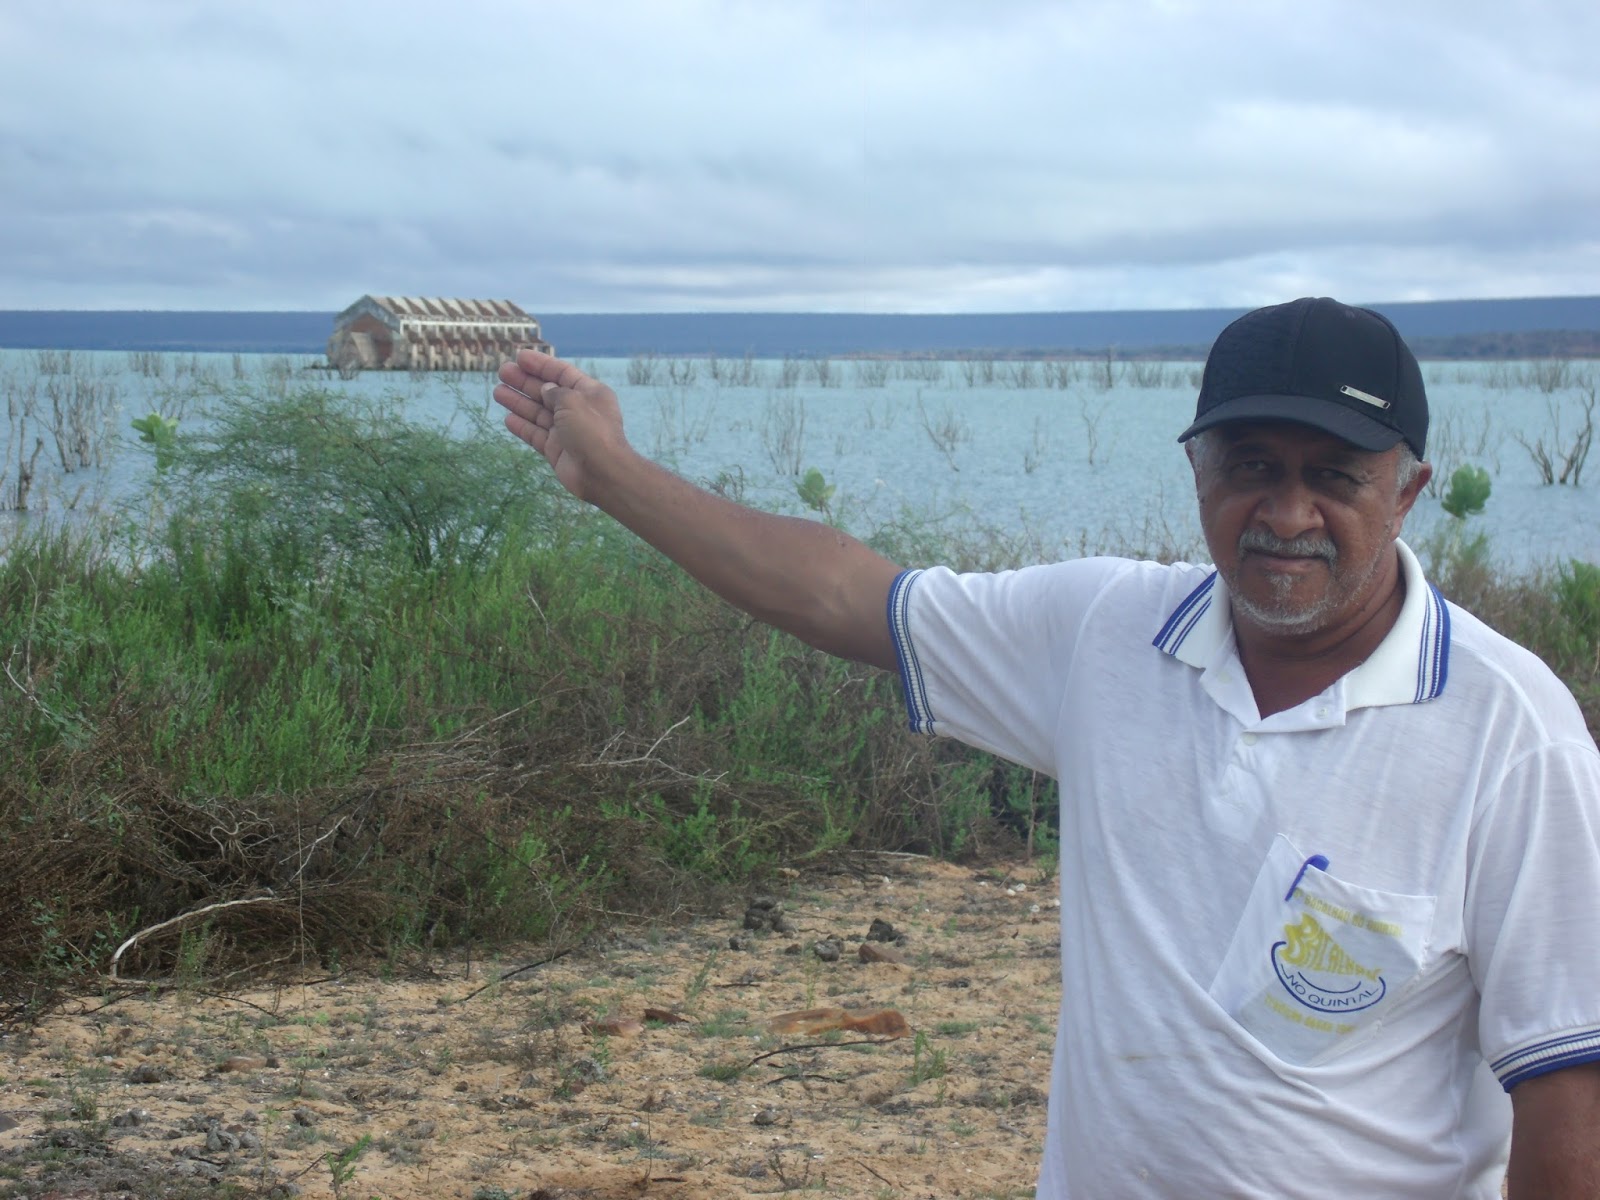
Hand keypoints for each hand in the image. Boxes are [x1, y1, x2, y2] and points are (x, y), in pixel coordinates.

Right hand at [493, 350, 627, 502]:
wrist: (602, 473)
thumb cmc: (591, 431)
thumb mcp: (573, 401)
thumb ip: (555, 392)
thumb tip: (545, 390)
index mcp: (590, 393)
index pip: (562, 373)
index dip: (541, 364)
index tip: (520, 357)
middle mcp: (578, 410)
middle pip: (547, 392)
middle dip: (525, 382)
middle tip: (503, 372)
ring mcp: (566, 431)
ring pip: (538, 413)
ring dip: (519, 402)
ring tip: (497, 392)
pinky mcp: (556, 450)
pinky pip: (536, 435)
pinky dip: (522, 427)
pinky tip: (508, 419)